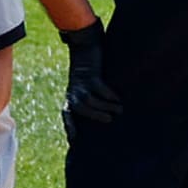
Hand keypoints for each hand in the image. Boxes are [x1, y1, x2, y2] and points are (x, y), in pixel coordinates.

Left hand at [59, 20, 122, 140]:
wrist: (85, 46)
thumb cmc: (89, 71)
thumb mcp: (86, 88)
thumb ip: (91, 101)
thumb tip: (106, 118)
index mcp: (71, 97)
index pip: (67, 116)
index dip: (70, 128)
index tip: (74, 142)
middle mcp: (74, 92)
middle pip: (79, 109)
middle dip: (93, 116)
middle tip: (110, 121)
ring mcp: (81, 83)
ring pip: (89, 100)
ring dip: (105, 106)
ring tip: (119, 109)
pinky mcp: (90, 74)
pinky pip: (99, 88)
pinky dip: (109, 94)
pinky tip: (119, 98)